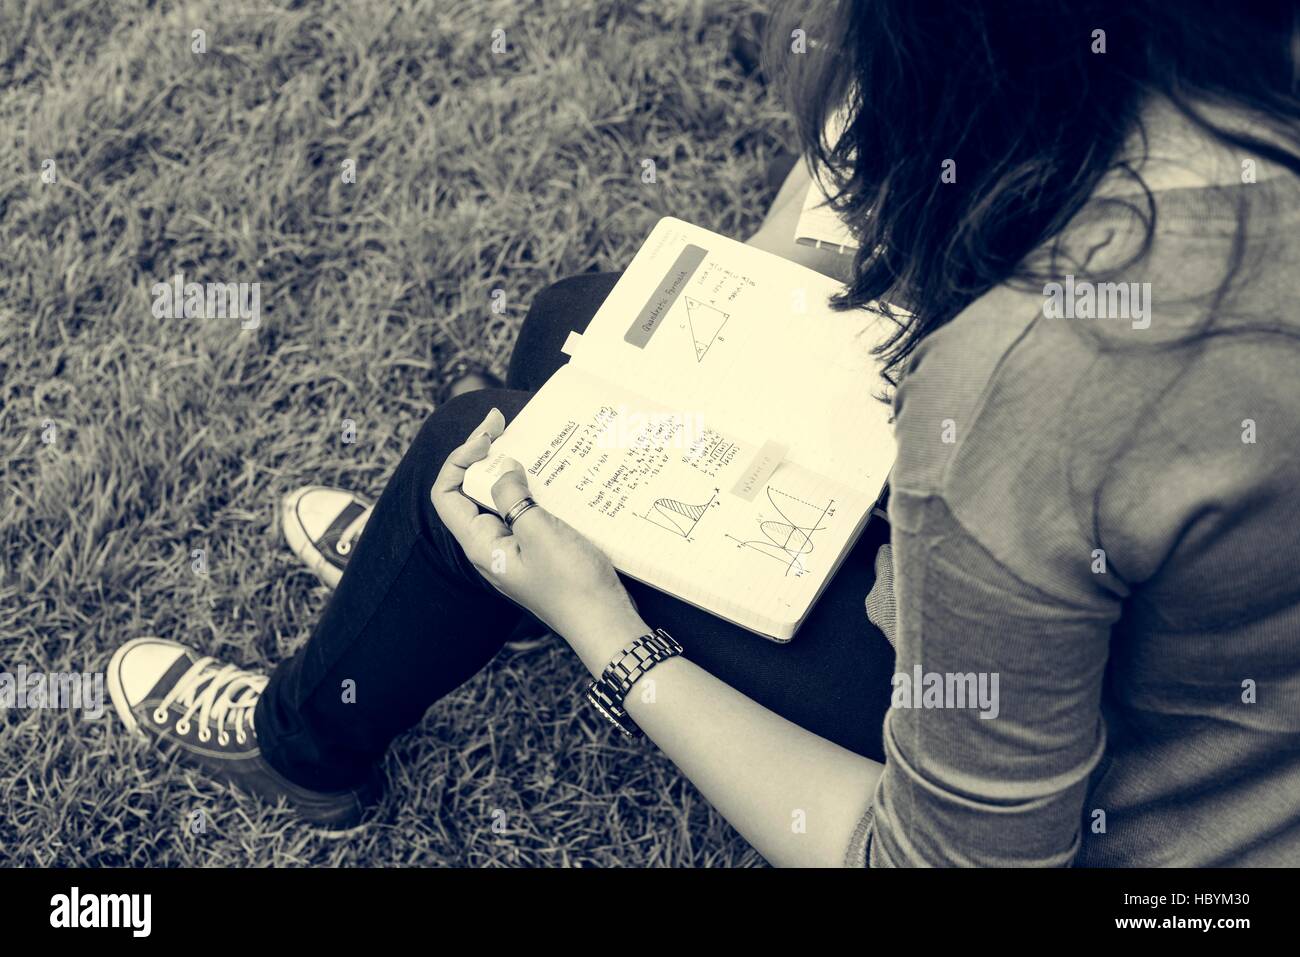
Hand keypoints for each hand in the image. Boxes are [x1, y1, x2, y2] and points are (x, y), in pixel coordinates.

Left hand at [430, 408, 645, 663]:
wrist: (604, 621)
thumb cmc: (570, 582)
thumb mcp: (538, 531)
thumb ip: (512, 496)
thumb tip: (502, 470)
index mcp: (481, 544)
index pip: (447, 494)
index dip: (459, 459)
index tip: (489, 437)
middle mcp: (492, 546)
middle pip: (472, 493)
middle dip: (485, 457)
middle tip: (506, 425)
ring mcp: (516, 549)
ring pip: (502, 500)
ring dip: (512, 471)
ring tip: (530, 444)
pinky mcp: (540, 551)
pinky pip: (527, 512)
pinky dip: (534, 489)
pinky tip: (554, 476)